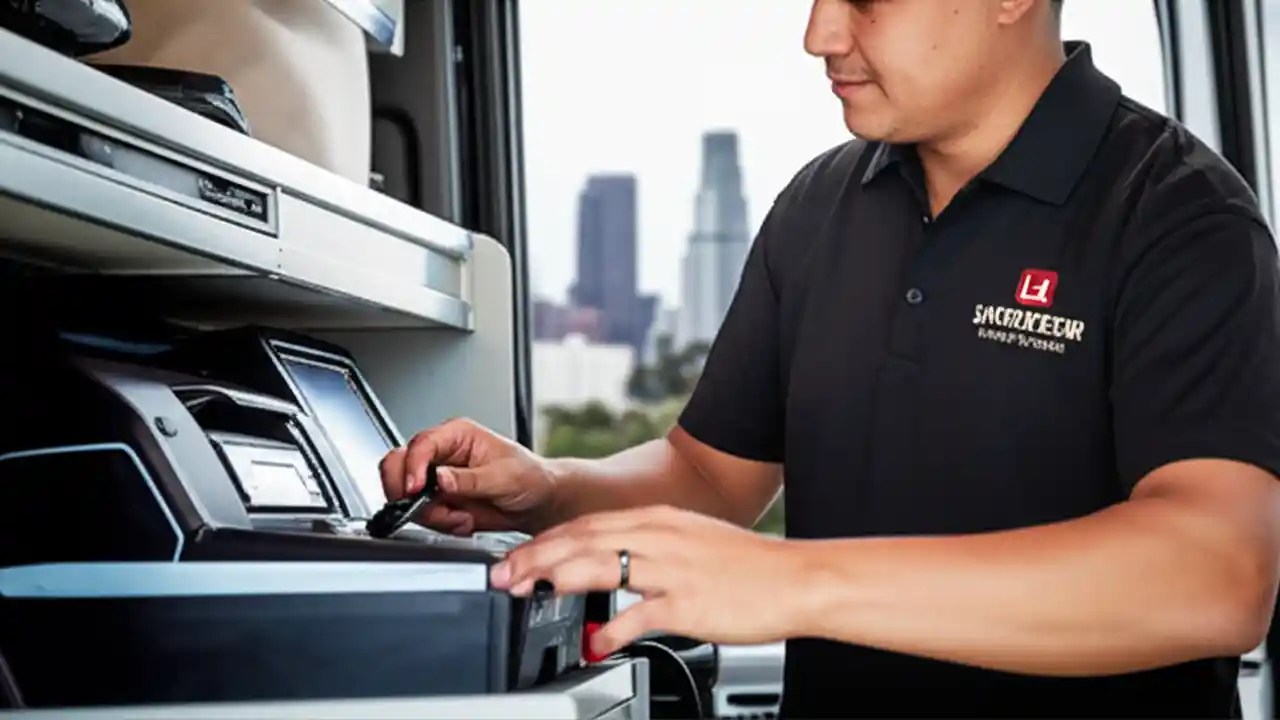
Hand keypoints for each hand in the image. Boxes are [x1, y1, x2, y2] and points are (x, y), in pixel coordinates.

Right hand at [379, 418, 558, 534]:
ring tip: (461, 517)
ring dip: (430, 513)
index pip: (421, 445)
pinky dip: (439, 523)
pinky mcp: (438, 500)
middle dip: (408, 491)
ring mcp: (436, 478)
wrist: (539, 502)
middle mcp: (442, 453)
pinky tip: (462, 521)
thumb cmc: (529, 478)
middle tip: (429, 507)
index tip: (416, 489)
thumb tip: (440, 478)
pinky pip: (420, 514)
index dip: (412, 467)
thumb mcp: (504, 477)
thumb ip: (469, 479)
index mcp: (457, 435)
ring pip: (405, 494)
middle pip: (398, 464)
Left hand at [490, 505, 808, 656]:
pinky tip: (592, 643)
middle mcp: (660, 537)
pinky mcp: (687, 602)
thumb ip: (649, 549)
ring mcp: (672, 568)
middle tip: (506, 576)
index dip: (547, 540)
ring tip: (530, 595)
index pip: (588, 524)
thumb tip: (611, 562)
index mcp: (659, 519)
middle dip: (537, 557)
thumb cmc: (747, 566)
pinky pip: (637, 615)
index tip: (518, 556)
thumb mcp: (691, 541)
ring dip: (558, 579)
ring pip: (601, 565)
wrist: (796, 579)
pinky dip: (609, 630)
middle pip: (583, 540)